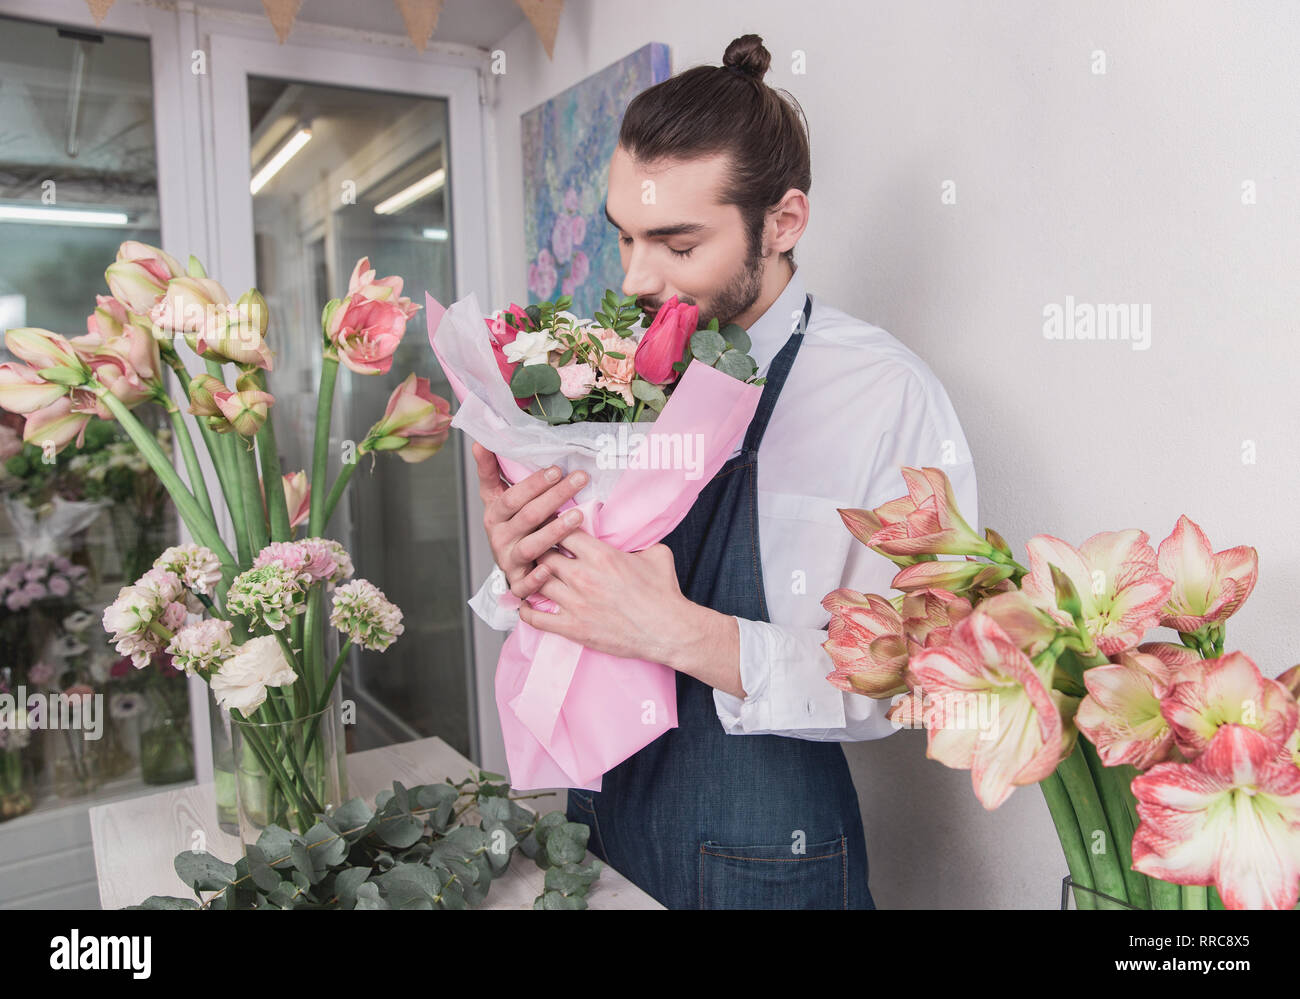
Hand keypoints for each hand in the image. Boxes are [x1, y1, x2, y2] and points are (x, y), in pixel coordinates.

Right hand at [473, 441, 589, 602]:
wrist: (509, 562)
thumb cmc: (510, 524)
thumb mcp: (497, 496)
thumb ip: (490, 470)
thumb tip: (479, 441)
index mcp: (494, 513)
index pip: (512, 496)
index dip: (533, 484)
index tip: (556, 469)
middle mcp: (498, 536)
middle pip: (528, 516)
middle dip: (555, 497)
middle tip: (580, 480)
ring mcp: (507, 559)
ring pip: (532, 546)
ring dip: (555, 532)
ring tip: (578, 516)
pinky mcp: (517, 581)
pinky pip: (525, 583)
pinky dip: (537, 577)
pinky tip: (551, 567)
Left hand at [520, 530, 701, 666]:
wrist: (668, 630)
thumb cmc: (664, 593)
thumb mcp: (656, 553)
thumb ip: (635, 540)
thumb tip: (628, 532)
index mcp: (601, 555)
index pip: (561, 530)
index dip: (553, 526)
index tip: (550, 527)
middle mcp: (583, 576)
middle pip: (541, 553)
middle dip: (538, 549)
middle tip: (535, 550)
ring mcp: (575, 604)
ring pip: (535, 582)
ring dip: (531, 577)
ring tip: (530, 574)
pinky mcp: (573, 628)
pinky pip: (536, 618)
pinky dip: (526, 610)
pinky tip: (526, 603)